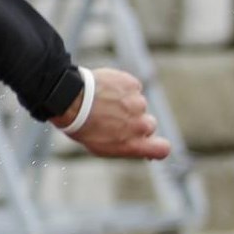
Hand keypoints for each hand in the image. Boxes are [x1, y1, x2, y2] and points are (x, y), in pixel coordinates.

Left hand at [54, 67, 171, 159]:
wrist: (71, 100)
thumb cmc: (82, 126)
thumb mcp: (101, 147)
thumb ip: (125, 145)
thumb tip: (139, 145)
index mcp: (134, 144)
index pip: (162, 149)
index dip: (158, 146)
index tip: (150, 142)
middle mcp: (141, 125)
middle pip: (150, 124)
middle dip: (136, 122)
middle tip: (114, 118)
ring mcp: (138, 103)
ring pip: (138, 104)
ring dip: (125, 103)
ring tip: (103, 103)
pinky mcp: (133, 85)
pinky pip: (132, 88)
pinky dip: (121, 88)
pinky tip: (105, 91)